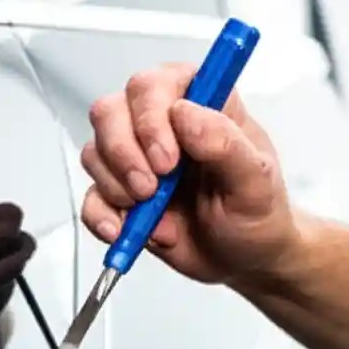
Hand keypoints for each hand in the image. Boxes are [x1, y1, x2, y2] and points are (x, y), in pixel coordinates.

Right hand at [82, 63, 297, 284]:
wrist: (244, 262)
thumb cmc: (257, 214)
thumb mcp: (256, 183)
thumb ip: (226, 145)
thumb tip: (185, 115)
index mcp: (199, 103)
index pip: (153, 86)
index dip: (150, 120)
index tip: (167, 163)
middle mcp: (161, 123)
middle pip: (110, 111)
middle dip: (123, 155)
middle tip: (149, 190)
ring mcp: (136, 158)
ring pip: (95, 151)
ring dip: (115, 186)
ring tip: (151, 215)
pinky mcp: (120, 194)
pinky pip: (90, 197)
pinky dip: (101, 215)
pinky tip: (122, 231)